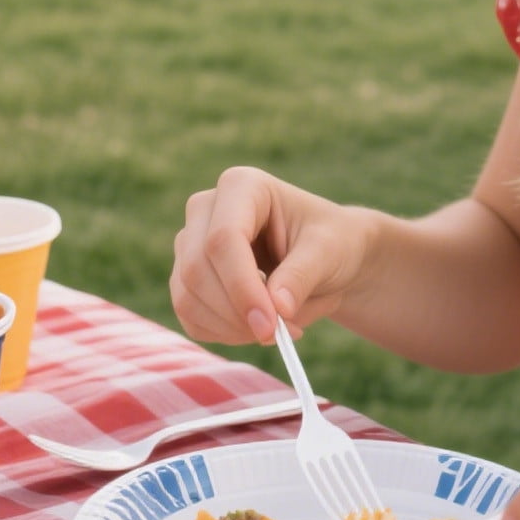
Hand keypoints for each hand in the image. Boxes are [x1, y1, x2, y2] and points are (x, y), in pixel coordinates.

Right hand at [170, 166, 376, 344]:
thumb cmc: (332, 241)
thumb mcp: (329, 252)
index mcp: (243, 185)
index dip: (242, 286)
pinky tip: (259, 326)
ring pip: (188, 297)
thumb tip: (277, 308)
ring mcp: (190, 244)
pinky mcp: (187, 278)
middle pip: (198, 270)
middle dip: (237, 313)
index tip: (270, 325)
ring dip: (233, 327)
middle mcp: (207, 209)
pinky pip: (191, 317)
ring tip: (281, 328)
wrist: (327, 256)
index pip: (223, 238)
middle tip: (279, 334)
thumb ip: (302, 275)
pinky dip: (225, 333)